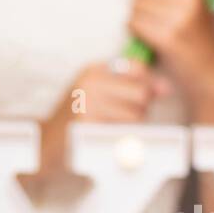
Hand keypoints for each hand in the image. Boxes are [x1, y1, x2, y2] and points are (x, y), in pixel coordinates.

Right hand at [37, 59, 171, 175]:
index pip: (139, 68)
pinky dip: (121, 138)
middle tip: (120, 118)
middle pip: (142, 92)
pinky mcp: (88, 126)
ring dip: (132, 126)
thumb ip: (133, 87)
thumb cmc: (77, 119)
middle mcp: (90, 82)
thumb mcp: (99, 93)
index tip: (134, 99)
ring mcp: (87, 103)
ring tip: (110, 128)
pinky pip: (124, 131)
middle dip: (141, 108)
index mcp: (93, 69)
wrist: (46, 144)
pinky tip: (105, 137)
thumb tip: (166, 88)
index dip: (145, 85)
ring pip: (137, 114)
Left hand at [127, 0, 213, 107]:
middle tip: (152, 17)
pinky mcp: (169, 37)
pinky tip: (146, 37)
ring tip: (151, 27)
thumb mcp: (186, 1)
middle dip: (139, 1)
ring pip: (136, 5)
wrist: (210, 70)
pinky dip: (134, 30)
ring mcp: (180, 17)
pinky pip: (135, 23)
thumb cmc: (192, 33)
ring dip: (136, 16)